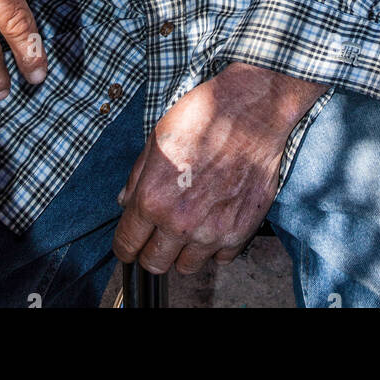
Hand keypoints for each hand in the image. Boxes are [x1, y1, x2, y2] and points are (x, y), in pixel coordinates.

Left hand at [112, 62, 324, 275]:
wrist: (253, 111)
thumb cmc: (205, 116)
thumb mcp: (157, 138)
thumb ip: (137, 177)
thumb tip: (126, 202)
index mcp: (153, 199)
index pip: (127, 245)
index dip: (126, 246)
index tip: (130, 244)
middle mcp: (180, 223)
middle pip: (155, 265)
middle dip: (152, 251)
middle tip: (159, 235)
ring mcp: (212, 231)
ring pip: (187, 267)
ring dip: (184, 250)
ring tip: (191, 224)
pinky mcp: (240, 232)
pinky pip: (221, 258)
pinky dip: (216, 245)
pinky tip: (216, 218)